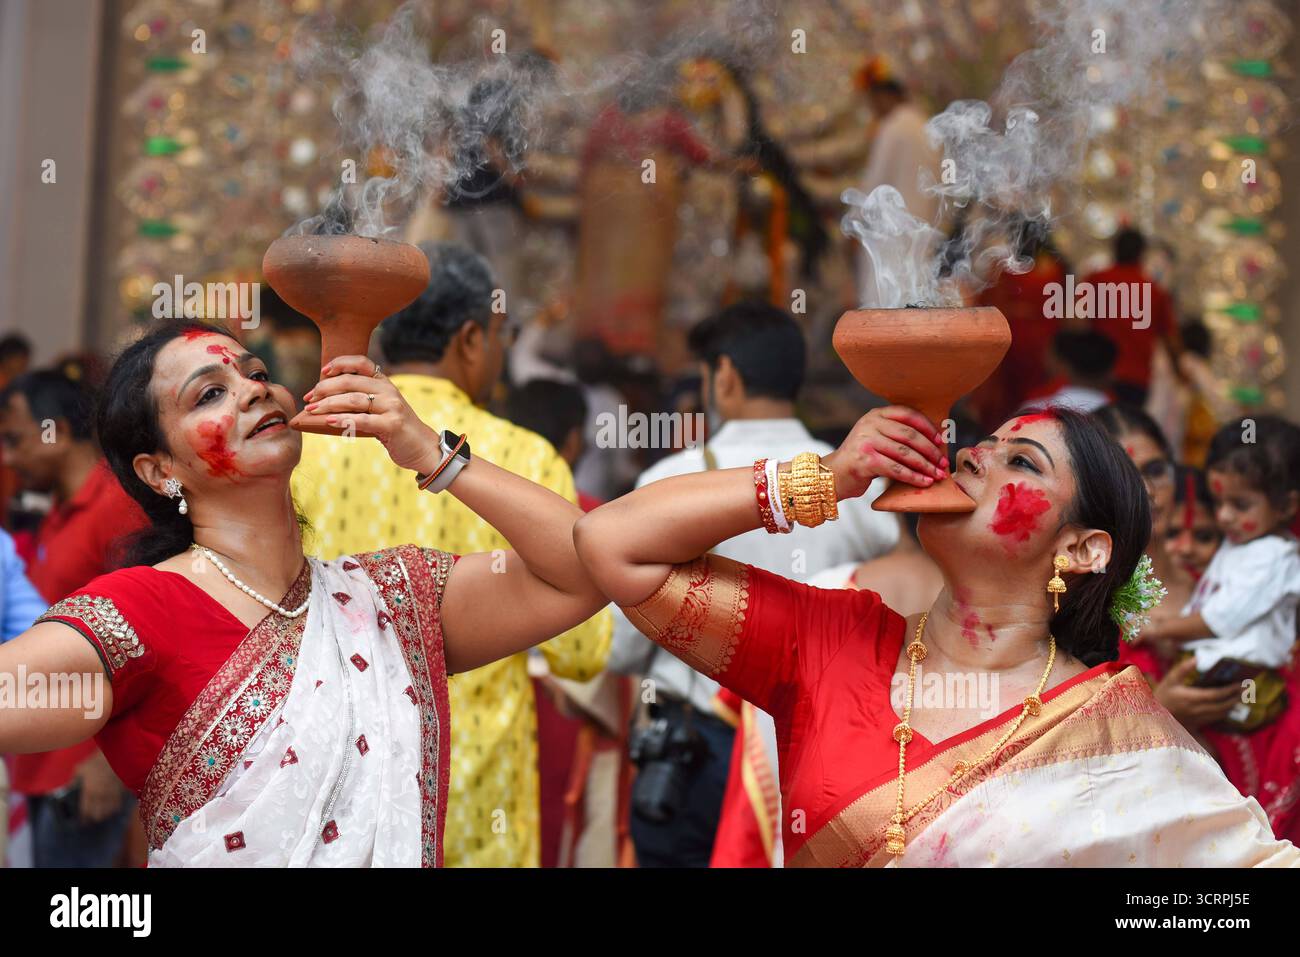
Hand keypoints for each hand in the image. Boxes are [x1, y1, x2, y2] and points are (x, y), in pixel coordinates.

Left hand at [75, 750, 123, 823]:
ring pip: (108, 812)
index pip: (85, 811)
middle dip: (93, 818)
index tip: (81, 821)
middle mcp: (101, 795)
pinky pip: (117, 806)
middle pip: (98, 815)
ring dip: (103, 814)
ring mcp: (112, 794)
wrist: (114, 755)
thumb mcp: (80, 769)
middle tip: (90, 818)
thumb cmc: (94, 762)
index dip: (83, 818)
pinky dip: (112, 809)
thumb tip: (67, 790)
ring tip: (99, 814)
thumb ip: (73, 782)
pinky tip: (109, 808)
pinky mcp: (120, 791)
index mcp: (89, 791)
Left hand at [302, 355, 441, 474]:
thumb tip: (325, 399)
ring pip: (353, 399)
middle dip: (325, 388)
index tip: (323, 371)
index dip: (340, 363)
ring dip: (328, 404)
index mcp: (385, 383)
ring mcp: (392, 406)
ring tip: (312, 410)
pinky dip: (342, 419)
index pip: (361, 362)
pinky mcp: (392, 424)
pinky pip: (362, 419)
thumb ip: (362, 399)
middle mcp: (389, 391)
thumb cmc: (396, 429)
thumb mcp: (381, 408)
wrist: (422, 448)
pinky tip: (328, 421)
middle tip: (309, 398)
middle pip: (351, 381)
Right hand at [821, 405, 946, 500]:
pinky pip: (896, 469)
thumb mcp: (876, 438)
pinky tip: (924, 483)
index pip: (907, 414)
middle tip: (942, 463)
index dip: (927, 427)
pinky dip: (913, 477)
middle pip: (909, 435)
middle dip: (930, 451)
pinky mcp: (865, 460)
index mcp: (875, 414)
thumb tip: (934, 439)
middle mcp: (869, 424)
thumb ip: (896, 433)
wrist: (832, 476)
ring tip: (937, 475)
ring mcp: (866, 441)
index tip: (940, 440)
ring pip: (905, 453)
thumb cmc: (861, 459)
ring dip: (925, 466)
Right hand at [1153, 657, 1239, 728]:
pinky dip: (1227, 711)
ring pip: (1223, 713)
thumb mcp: (1170, 680)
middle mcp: (1198, 710)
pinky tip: (1230, 705)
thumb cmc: (1163, 696)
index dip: (1230, 690)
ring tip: (1241, 695)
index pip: (1217, 694)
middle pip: (1224, 705)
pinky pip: (1218, 718)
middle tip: (1247, 689)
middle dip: (1236, 697)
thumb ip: (1183, 669)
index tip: (1240, 683)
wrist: (1154, 716)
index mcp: (1192, 698)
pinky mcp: (1200, 723)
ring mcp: (1200, 718)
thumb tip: (1197, 658)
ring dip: (1234, 704)